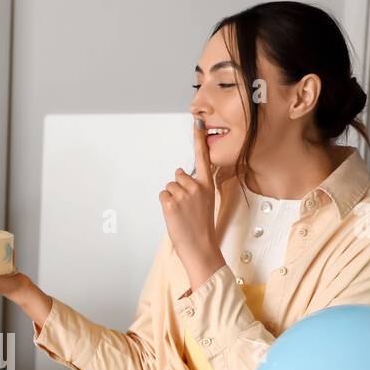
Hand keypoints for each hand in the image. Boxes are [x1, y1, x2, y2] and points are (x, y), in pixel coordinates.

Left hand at [159, 119, 223, 288]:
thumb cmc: (201, 227)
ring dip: (171, 198)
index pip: (203, 158)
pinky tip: (174, 215)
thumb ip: (196, 187)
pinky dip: (164, 204)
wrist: (200, 246)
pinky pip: (162, 195)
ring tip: (181, 213)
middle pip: (178, 175)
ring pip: (169, 186)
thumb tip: (180, 172)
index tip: (197, 122)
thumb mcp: (205, 202)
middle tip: (186, 207)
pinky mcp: (170, 202)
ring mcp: (183, 194)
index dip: (198, 139)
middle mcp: (196, 186)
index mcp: (207, 185)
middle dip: (178, 188)